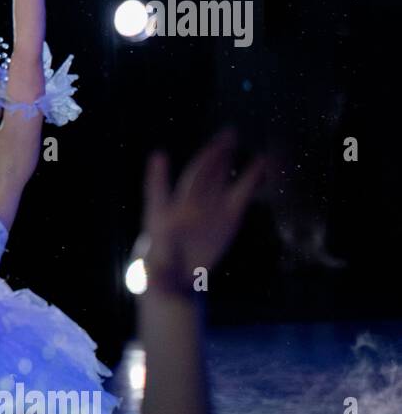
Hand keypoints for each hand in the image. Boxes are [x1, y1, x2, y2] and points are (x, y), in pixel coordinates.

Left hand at [136, 129, 266, 295]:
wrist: (177, 277)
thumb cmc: (160, 275)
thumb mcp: (155, 278)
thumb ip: (154, 273)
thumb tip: (151, 273)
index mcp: (159, 219)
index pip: (157, 194)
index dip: (157, 177)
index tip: (158, 158)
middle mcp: (183, 207)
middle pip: (195, 178)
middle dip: (208, 158)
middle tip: (222, 137)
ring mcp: (207, 209)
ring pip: (216, 178)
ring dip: (224, 157)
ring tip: (232, 136)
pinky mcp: (228, 216)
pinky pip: (241, 193)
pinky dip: (251, 179)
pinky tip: (262, 162)